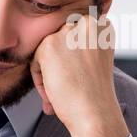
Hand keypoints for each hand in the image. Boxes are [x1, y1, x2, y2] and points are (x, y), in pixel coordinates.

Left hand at [31, 13, 129, 136]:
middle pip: (59, 40)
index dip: (73, 58)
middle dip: (61, 64)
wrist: (96, 112)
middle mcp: (86, 23)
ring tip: (62, 91)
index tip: (79, 75)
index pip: (74, 34)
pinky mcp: (49, 45)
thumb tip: (60, 44)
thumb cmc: (96, 93)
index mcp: (101, 26)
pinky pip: (35, 61)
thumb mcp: (96, 58)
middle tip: (70, 84)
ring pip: (47, 50)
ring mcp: (67, 33)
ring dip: (49, 71)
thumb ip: (81, 44)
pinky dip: (40, 79)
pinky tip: (55, 92)